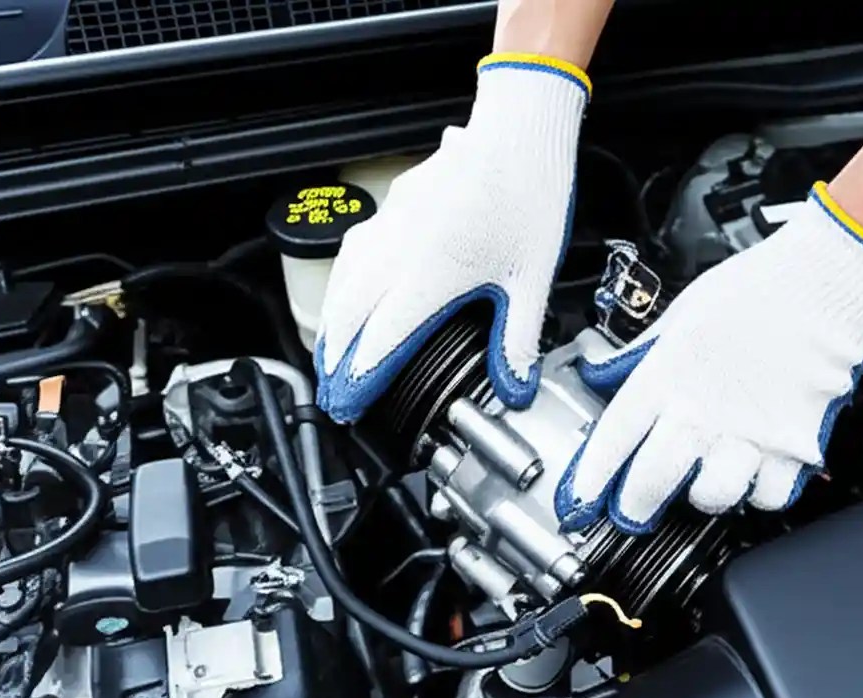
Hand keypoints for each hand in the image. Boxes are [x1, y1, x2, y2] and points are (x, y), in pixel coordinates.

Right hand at [315, 54, 590, 422]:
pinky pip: (355, 249)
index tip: (349, 401)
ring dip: (333, 318)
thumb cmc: (529, 193)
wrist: (521, 131)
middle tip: (332, 387)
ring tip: (329, 349)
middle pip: (350, 311)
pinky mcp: (395, 204)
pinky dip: (343, 279)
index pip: (382, 337)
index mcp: (434, 271)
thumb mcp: (532, 279)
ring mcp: (393, 223)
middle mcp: (403, 248)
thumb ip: (519, 338)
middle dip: (335, 354)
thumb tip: (517, 384)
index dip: (361, 375)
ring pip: (345, 277)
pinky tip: (347, 291)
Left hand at [556, 183, 862, 533]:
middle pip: (652, 481)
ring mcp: (750, 431)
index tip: (579, 498)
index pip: (614, 438)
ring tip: (701, 481)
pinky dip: (757, 494)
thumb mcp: (680, 312)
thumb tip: (604, 371)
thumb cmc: (757, 287)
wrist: (826, 281)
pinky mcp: (794, 443)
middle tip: (631, 510)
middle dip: (634, 505)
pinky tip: (752, 475)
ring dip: (700, 496)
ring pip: (711, 497)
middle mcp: (705, 408)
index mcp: (669, 373)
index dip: (591, 476)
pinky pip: (767, 495)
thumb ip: (641, 353)